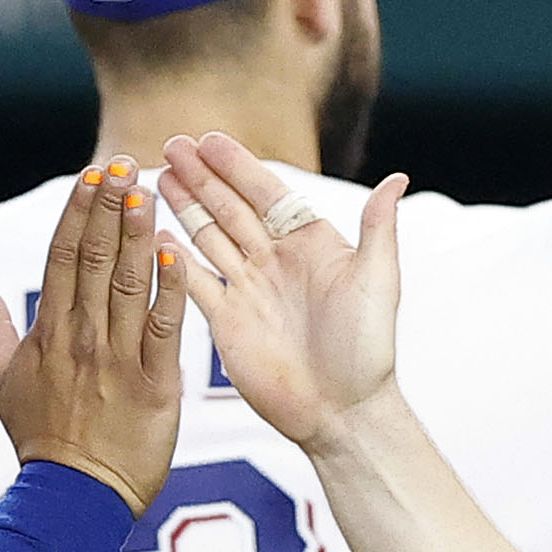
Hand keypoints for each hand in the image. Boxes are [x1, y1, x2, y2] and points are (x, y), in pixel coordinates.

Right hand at [0, 157, 191, 510]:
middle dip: (109, 207)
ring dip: (137, 233)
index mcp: (48, 331)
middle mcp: (81, 336)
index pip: (62, 256)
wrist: (73, 498)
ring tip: (149, 190)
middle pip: (93, 257)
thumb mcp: (4, 383)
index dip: (78, 212)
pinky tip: (176, 249)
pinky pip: (164, 326)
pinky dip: (170, 286)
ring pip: (128, 282)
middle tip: (125, 162)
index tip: (92, 175)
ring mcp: (117, 358)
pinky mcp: (155, 384)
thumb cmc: (41, 441)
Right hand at [158, 131, 403, 451]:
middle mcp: (276, 261)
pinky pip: (194, 279)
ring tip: (158, 175)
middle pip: (231, 207)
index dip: (237, 166)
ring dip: (185, 204)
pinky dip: (173, 256)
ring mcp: (249, 288)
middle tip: (172, 144)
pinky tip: (153, 231)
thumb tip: (398, 176)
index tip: (209, 140)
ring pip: (209, 235)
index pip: (267, 193)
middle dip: (201, 176)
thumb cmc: (367, 350)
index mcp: (310, 244)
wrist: (341, 412)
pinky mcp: (226, 319)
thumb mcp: (376, 280)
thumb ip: (378, 227)